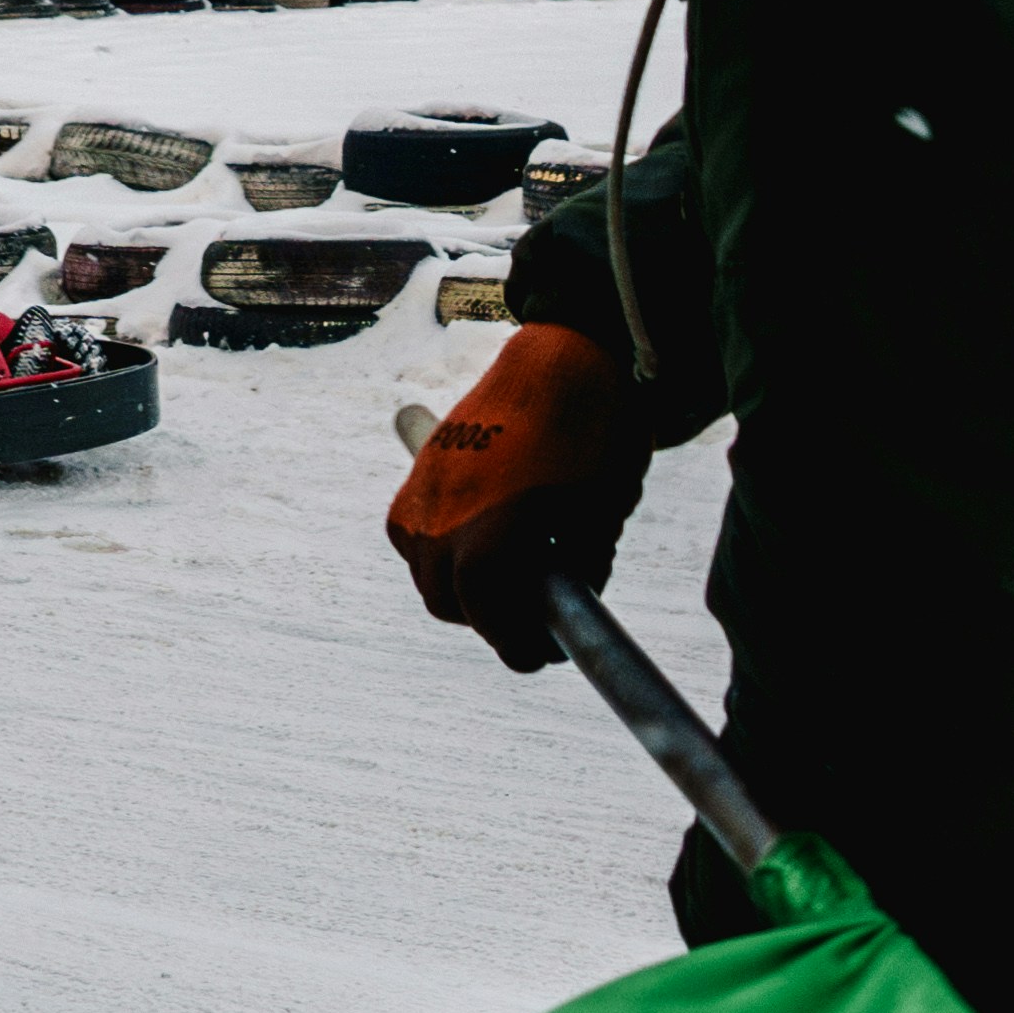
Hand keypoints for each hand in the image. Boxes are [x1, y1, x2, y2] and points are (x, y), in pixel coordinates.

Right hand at [389, 325, 646, 672]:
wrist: (564, 358)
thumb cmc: (595, 435)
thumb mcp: (601, 518)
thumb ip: (577, 574)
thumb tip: (563, 610)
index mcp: (492, 538)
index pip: (491, 620)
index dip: (517, 646)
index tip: (540, 654)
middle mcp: (445, 521)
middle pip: (448, 603)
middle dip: (488, 619)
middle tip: (529, 620)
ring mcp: (425, 493)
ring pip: (424, 572)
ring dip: (458, 586)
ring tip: (504, 577)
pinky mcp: (420, 469)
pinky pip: (412, 533)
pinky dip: (435, 550)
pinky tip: (470, 539)